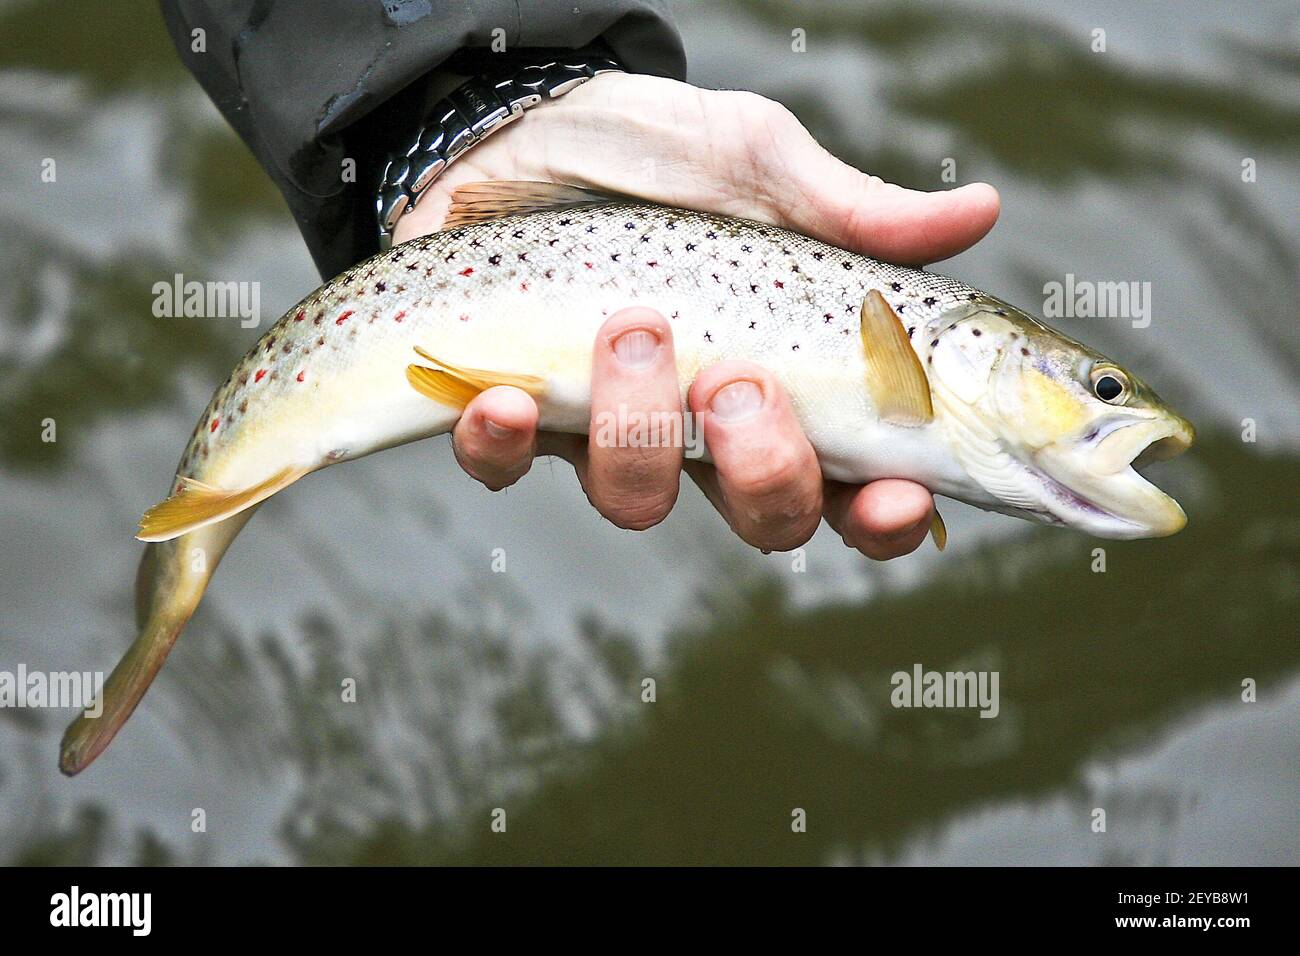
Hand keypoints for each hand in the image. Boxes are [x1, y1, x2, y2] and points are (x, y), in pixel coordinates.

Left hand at [395, 73, 999, 557]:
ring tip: (628, 328)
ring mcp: (608, 429)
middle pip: (762, 518)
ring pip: (639, 500)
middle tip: (737, 380)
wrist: (518, 123)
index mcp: (785, 380)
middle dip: (762, 469)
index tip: (894, 494)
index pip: (855, 483)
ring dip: (639, 429)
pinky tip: (505, 396)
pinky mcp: (513, 415)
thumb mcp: (758, 163)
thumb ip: (852, 208)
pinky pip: (506, 469)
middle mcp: (704, 427)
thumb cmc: (652, 149)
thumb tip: (981, 210)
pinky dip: (503, 444)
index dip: (882, 515)